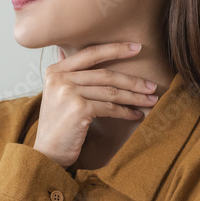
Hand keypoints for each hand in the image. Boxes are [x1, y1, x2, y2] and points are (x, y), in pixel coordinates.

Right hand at [33, 42, 158, 168]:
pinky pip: (110, 107)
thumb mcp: (57, 94)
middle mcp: (60, 78)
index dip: (116, 49)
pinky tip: (136, 115)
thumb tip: (66, 50)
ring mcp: (68, 92)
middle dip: (132, 80)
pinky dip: (126, 111)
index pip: (90, 53)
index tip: (137, 47)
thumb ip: (65, 73)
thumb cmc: (58, 125)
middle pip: (105, 74)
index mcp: (55, 71)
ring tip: (150, 100)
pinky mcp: (79, 109)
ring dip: (134, 97)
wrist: (48, 152)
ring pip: (111, 91)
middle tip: (152, 85)